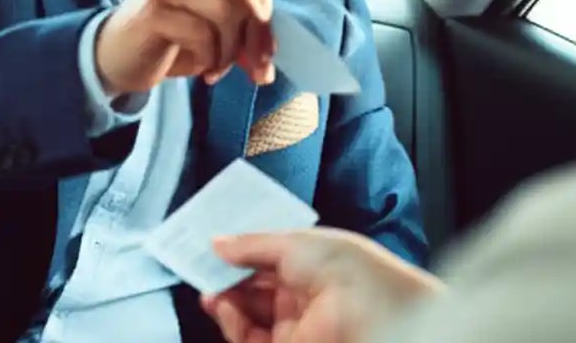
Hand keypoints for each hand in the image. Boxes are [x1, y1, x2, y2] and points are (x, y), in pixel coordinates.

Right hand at [95, 0, 275, 93]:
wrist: (111, 56)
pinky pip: (201, 34)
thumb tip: (268, 63)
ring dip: (229, 51)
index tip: (263, 52)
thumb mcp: (212, 33)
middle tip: (250, 67)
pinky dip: (209, 58)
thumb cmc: (167, 42)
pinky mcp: (153, 11)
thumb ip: (242, 35)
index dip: (267, 17)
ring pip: (226, 12)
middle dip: (255, 37)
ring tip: (216, 67)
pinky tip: (201, 69)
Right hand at [202, 228, 443, 342]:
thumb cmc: (349, 270)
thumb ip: (253, 245)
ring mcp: (295, 323)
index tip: (215, 245)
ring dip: (223, 299)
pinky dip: (230, 321)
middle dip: (227, 276)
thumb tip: (219, 242)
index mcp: (314, 263)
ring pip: (246, 313)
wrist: (372, 314)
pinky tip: (221, 304)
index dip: (241, 252)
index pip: (269, 258)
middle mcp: (304, 294)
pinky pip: (248, 337)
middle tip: (204, 264)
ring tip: (209, 286)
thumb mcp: (296, 242)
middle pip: (254, 286)